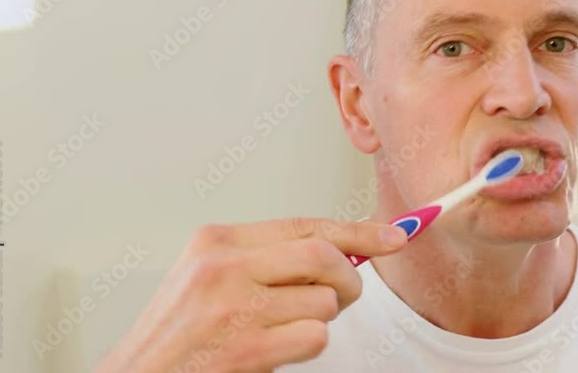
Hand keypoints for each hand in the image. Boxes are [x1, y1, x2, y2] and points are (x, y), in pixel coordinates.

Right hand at [95, 217, 407, 371]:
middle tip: (340, 296)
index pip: (306, 225)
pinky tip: (274, 351)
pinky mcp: (245, 349)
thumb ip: (269, 258)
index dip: (358, 231)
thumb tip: (344, 250)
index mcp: (217, 241)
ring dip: (319, 321)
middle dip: (347, 279)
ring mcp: (233, 308)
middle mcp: (223, 268)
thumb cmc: (181, 334)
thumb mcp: (211, 277)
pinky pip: (314, 337)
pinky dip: (307, 346)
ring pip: (324, 302)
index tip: (395, 236)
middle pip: (324, 257)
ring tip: (282, 330)